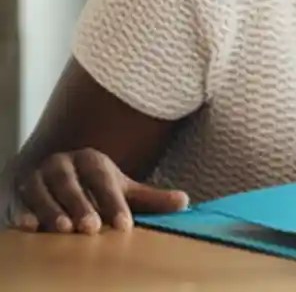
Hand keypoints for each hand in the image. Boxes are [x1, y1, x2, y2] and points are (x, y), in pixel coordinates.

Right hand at [11, 149, 188, 233]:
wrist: (51, 174)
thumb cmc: (92, 185)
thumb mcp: (120, 188)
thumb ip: (149, 198)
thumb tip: (185, 201)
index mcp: (90, 159)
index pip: (103, 179)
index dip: (114, 201)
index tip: (125, 225)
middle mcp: (61, 164)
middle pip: (70, 183)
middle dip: (81, 205)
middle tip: (92, 228)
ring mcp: (35, 176)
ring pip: (40, 191)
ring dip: (51, 210)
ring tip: (63, 230)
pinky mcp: (15, 192)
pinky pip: (16, 201)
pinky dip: (21, 212)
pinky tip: (27, 227)